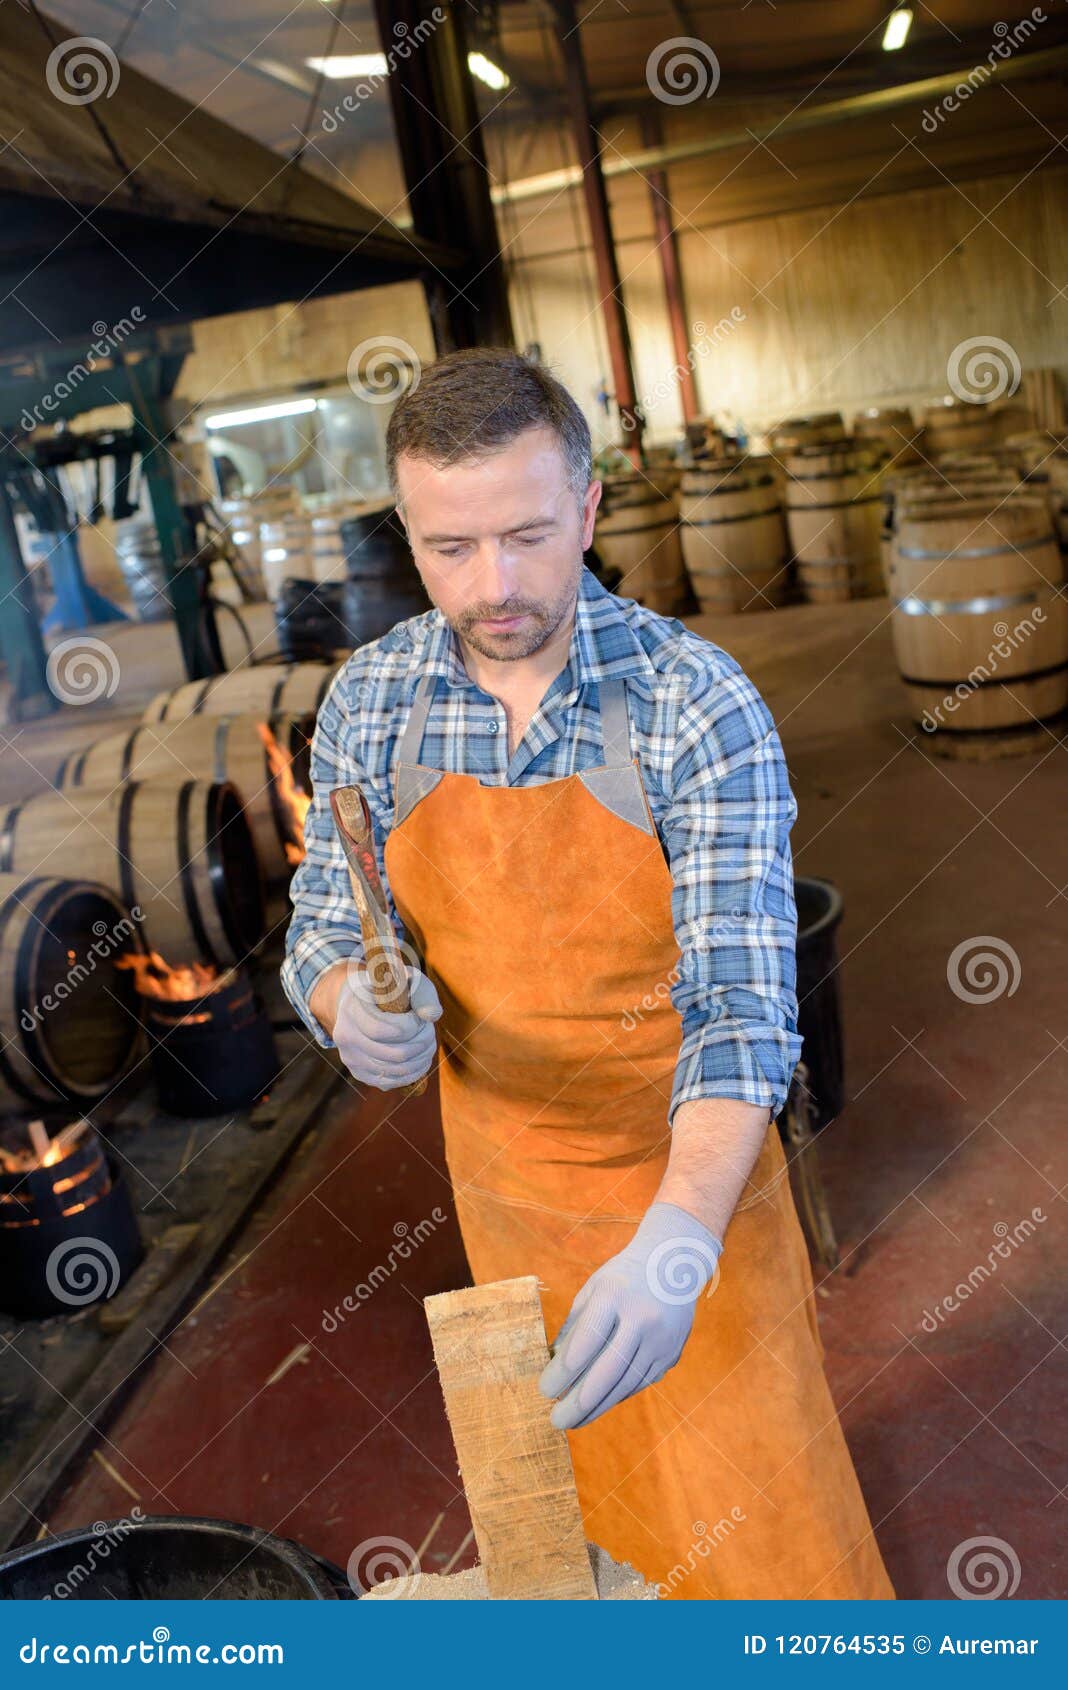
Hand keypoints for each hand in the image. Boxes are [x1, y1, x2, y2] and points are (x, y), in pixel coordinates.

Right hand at [333, 958, 441, 1089]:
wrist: (358, 1002)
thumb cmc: (386, 988)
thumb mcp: (403, 979)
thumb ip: (421, 992)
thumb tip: (432, 1016)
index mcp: (351, 1009)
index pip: (383, 1031)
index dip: (411, 1028)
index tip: (421, 1018)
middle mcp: (345, 1037)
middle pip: (393, 1054)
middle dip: (421, 1044)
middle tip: (430, 1031)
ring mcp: (350, 1058)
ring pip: (394, 1070)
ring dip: (421, 1059)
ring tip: (428, 1043)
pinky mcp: (360, 1073)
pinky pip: (390, 1082)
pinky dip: (412, 1073)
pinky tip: (421, 1058)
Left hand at [537, 1201, 721, 1430]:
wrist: (673, 1263)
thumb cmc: (621, 1278)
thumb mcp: (592, 1290)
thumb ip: (574, 1327)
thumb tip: (553, 1367)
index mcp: (615, 1295)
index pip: (585, 1342)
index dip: (562, 1371)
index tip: (543, 1390)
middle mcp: (642, 1318)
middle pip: (608, 1370)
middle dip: (579, 1402)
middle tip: (556, 1421)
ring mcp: (662, 1338)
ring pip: (626, 1383)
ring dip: (598, 1407)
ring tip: (574, 1421)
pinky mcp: (672, 1353)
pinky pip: (641, 1382)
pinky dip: (618, 1395)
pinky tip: (599, 1404)